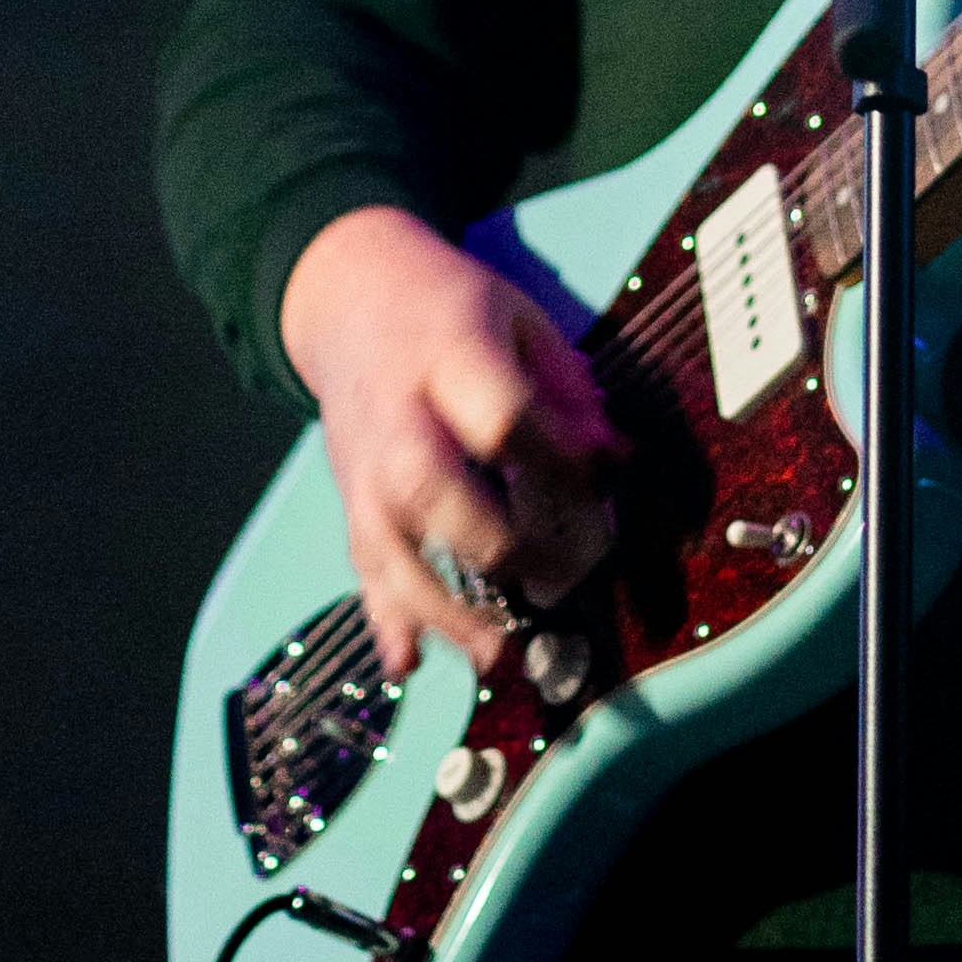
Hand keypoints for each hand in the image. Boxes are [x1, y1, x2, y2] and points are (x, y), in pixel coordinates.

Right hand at [276, 205, 621, 681]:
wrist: (349, 296)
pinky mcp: (351, 498)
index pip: (500, 414)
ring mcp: (364, 462)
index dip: (553, 458)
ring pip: (387, 542)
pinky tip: (407, 664)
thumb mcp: (521, 319)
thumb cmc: (451, 310)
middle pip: (428, 483)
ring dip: (439, 606)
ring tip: (496, 652)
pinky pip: (361, 565)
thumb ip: (568, 392)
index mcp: (450, 352)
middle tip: (549, 578)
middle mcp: (397, 413)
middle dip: (489, 540)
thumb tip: (611, 463)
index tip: (596, 482)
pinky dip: (383, 619)